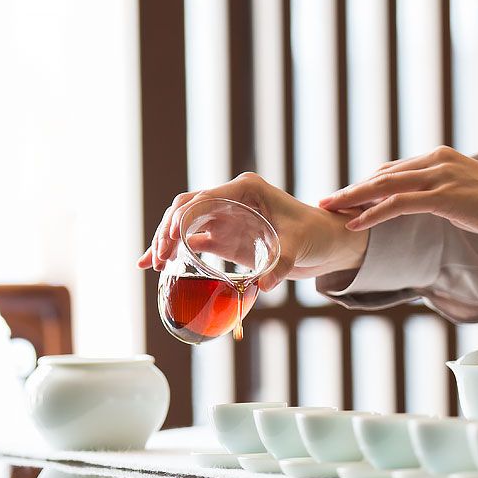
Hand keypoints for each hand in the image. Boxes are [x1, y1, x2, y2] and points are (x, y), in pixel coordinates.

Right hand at [137, 173, 368, 290]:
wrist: (326, 242)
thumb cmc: (316, 234)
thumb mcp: (299, 247)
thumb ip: (279, 264)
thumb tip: (262, 286)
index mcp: (244, 190)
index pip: (202, 199)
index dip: (181, 220)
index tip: (169, 243)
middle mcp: (230, 199)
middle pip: (185, 209)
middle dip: (166, 231)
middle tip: (158, 259)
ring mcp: (225, 217)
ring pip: (183, 224)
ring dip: (165, 241)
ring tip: (150, 264)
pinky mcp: (224, 236)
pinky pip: (192, 240)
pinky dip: (175, 251)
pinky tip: (157, 265)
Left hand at [318, 147, 477, 244]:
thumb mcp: (467, 196)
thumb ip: (443, 195)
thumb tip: (427, 205)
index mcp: (441, 158)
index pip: (393, 170)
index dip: (366, 184)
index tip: (344, 197)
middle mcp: (437, 161)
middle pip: (382, 174)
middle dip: (351, 189)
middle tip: (324, 201)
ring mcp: (441, 176)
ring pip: (385, 186)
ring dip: (352, 199)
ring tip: (329, 210)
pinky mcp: (446, 196)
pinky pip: (399, 204)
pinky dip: (373, 214)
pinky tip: (355, 224)